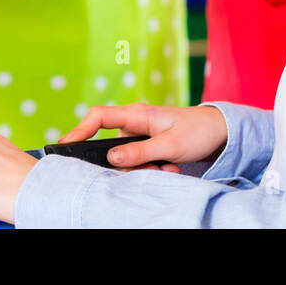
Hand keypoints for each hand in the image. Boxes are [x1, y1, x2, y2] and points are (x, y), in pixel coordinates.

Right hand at [58, 102, 228, 171]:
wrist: (220, 131)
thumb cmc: (197, 131)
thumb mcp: (170, 145)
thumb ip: (140, 152)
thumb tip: (111, 159)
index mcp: (137, 114)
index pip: (99, 117)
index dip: (79, 129)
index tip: (64, 145)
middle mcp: (134, 122)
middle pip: (109, 145)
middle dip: (124, 164)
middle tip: (148, 170)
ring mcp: (140, 135)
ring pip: (124, 158)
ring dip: (142, 168)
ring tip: (168, 166)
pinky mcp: (147, 146)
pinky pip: (137, 161)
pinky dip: (150, 168)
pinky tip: (169, 166)